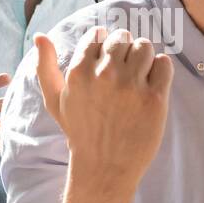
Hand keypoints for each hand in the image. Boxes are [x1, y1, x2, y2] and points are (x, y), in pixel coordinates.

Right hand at [35, 26, 172, 190]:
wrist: (104, 167)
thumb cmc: (80, 132)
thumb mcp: (55, 101)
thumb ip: (45, 67)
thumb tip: (40, 35)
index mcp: (79, 72)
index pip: (98, 35)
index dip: (104, 44)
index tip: (107, 60)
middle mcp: (105, 75)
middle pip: (123, 37)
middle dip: (125, 49)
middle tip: (124, 70)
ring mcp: (131, 86)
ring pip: (144, 47)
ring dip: (144, 57)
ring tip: (139, 76)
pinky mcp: (154, 98)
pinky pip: (163, 64)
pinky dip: (160, 69)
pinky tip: (151, 84)